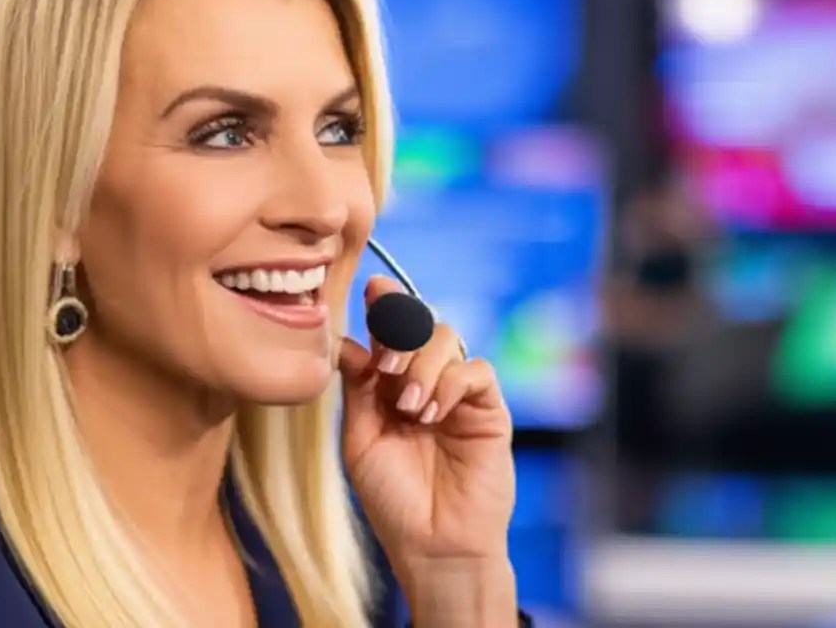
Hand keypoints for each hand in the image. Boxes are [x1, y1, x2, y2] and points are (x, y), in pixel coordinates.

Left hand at [339, 276, 516, 599]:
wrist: (431, 546)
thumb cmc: (393, 501)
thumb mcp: (361, 439)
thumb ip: (359, 389)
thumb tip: (347, 342)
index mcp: (390, 387)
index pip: (389, 333)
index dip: (384, 306)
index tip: (371, 288)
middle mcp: (426, 383)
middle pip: (419, 325)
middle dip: (399, 334)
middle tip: (385, 366)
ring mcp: (459, 395)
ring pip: (447, 340)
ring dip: (422, 365)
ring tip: (408, 406)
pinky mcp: (489, 411)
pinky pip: (476, 372)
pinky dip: (451, 383)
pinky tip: (432, 414)